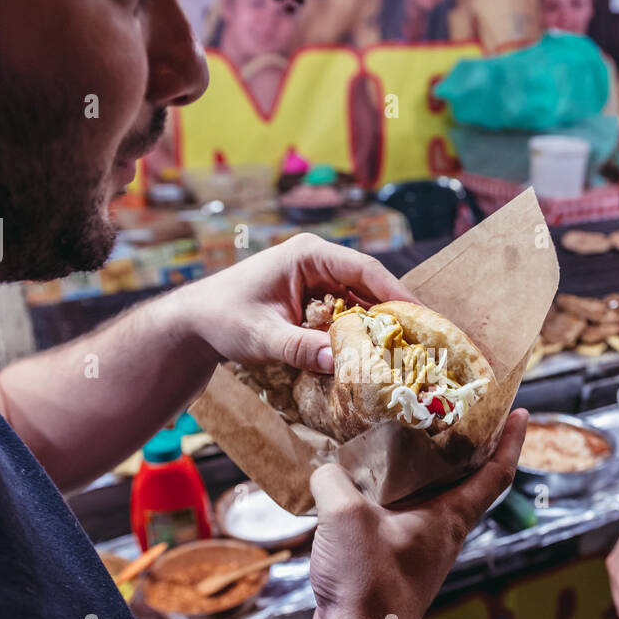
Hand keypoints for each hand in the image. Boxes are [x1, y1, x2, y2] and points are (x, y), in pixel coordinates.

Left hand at [182, 233, 416, 374]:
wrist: (195, 323)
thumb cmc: (223, 318)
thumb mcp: (262, 337)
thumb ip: (300, 349)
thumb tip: (339, 363)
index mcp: (308, 255)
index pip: (364, 269)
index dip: (396, 291)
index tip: (421, 315)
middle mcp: (317, 262)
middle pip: (369, 285)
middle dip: (393, 312)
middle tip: (423, 340)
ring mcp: (315, 281)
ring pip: (359, 302)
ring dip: (377, 326)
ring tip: (405, 352)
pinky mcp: (312, 301)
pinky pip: (345, 315)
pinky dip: (358, 334)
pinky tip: (372, 356)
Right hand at [307, 410, 527, 618]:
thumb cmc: (368, 584)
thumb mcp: (345, 516)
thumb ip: (333, 479)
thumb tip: (326, 469)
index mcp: (449, 517)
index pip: (497, 472)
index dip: (512, 439)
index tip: (520, 412)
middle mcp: (443, 532)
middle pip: (464, 480)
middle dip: (463, 445)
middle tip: (448, 412)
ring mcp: (420, 550)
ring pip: (430, 500)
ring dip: (422, 471)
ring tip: (398, 440)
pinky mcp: (394, 564)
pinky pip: (399, 518)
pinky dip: (388, 497)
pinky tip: (359, 488)